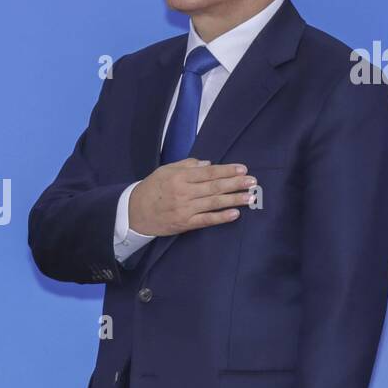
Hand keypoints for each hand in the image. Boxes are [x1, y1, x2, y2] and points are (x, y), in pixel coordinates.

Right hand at [128, 158, 256, 235]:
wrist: (134, 213)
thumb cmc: (151, 189)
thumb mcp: (165, 170)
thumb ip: (186, 165)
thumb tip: (207, 164)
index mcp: (179, 176)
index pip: (208, 172)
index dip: (227, 170)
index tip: (243, 169)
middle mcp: (183, 192)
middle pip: (214, 186)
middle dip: (235, 184)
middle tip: (253, 182)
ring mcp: (185, 209)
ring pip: (213, 203)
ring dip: (233, 200)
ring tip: (250, 197)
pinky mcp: (184, 223)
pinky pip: (206, 220)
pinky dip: (221, 217)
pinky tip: (235, 214)